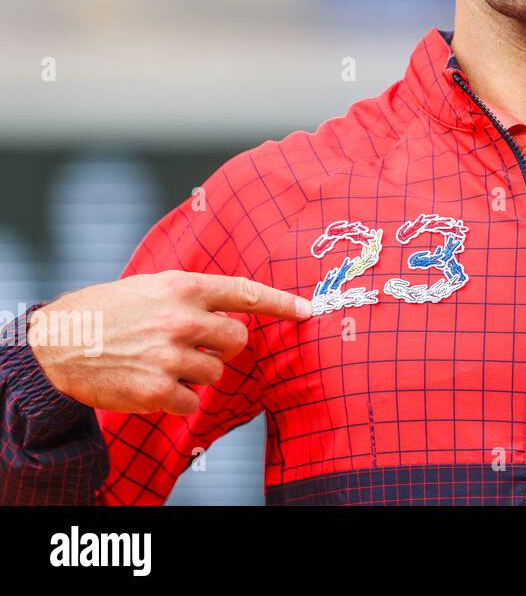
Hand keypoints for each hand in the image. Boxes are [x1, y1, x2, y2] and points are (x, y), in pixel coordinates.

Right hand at [28, 271, 311, 415]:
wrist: (57, 342)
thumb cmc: (110, 310)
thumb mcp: (153, 285)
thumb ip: (195, 295)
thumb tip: (238, 310)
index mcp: (183, 287)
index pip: (245, 293)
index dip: (280, 303)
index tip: (307, 310)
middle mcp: (181, 319)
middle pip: (239, 340)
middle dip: (224, 347)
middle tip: (194, 346)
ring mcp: (170, 356)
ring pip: (216, 373)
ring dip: (196, 374)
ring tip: (162, 363)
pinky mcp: (157, 391)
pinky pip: (191, 401)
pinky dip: (177, 399)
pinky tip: (152, 385)